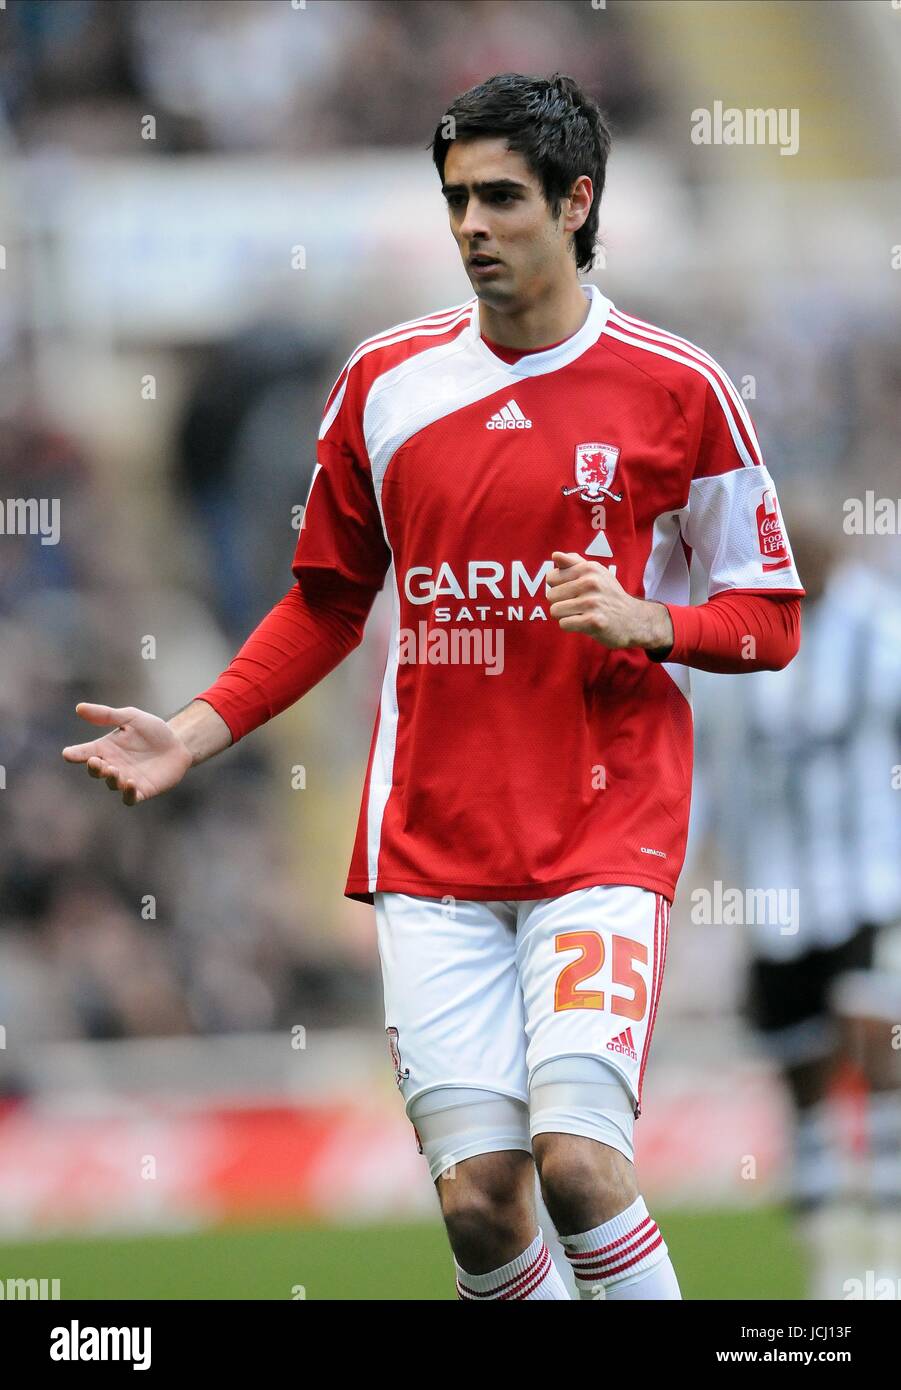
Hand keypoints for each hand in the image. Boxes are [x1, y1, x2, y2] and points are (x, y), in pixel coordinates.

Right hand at [61, 703, 193, 805]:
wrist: (178, 744)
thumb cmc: (152, 730)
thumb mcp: (131, 717)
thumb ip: (106, 715)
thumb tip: (79, 708)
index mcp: (106, 748)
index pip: (85, 752)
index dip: (75, 754)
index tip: (68, 754)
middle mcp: (113, 765)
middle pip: (96, 771)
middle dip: (94, 768)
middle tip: (97, 761)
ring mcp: (126, 779)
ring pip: (112, 784)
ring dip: (111, 779)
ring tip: (115, 770)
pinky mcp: (142, 790)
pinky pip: (130, 798)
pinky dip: (127, 793)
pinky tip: (130, 783)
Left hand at [546, 551, 673, 650]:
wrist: (633, 619)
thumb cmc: (608, 595)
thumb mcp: (596, 573)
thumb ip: (573, 563)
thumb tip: (555, 555)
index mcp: (588, 568)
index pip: (551, 577)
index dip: (558, 587)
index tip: (573, 591)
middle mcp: (591, 582)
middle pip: (551, 595)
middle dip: (561, 603)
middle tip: (579, 605)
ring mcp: (592, 602)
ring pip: (555, 610)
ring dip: (565, 615)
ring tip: (581, 614)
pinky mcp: (594, 621)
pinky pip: (564, 624)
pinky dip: (571, 626)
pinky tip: (584, 623)